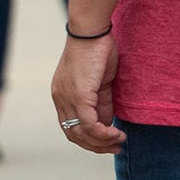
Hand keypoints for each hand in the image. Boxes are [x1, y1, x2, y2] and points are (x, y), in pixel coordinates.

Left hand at [52, 33, 124, 153]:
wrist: (91, 32)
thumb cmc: (97, 52)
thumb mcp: (99, 84)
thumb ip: (101, 104)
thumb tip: (107, 123)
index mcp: (61, 96)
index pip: (70, 127)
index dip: (89, 140)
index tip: (108, 142)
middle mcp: (60, 99)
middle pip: (73, 134)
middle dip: (96, 146)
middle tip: (116, 147)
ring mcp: (67, 97)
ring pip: (81, 132)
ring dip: (102, 142)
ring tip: (119, 141)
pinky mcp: (79, 94)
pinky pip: (88, 123)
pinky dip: (103, 133)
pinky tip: (116, 134)